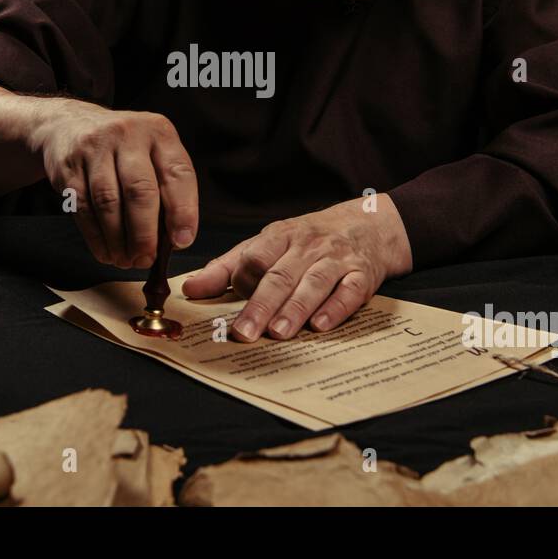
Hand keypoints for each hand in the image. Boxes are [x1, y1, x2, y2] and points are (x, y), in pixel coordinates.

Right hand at [32, 99, 198, 267]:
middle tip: (147, 259)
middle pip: (140, 191)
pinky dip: (96, 237)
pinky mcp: (69, 166)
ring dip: (118, 240)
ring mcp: (95, 148)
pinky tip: (106, 252)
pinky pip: (83, 208)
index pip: (178, 174)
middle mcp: (128, 134)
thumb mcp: (151, 152)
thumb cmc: (122, 148)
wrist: (68, 125)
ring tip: (126, 260)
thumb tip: (174, 239)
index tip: (182, 241)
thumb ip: (166, 187)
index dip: (183, 211)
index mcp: (159, 132)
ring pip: (109, 202)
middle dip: (145, 234)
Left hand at [182, 195, 412, 340]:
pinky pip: (350, 291)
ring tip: (279, 333)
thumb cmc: (307, 240)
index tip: (230, 303)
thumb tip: (189, 289)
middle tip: (245, 333)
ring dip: (295, 309)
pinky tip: (321, 325)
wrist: (367, 225)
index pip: (256, 256)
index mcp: (280, 236)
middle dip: (261, 305)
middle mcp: (308, 246)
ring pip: (313, 283)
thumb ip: (228, 268)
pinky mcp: (362, 275)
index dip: (242, 280)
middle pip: (281, 275)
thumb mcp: (267, 245)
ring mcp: (337, 259)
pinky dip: (336, 308)